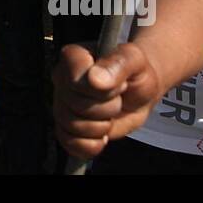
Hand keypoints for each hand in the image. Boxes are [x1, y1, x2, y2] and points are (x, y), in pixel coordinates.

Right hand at [53, 41, 159, 160]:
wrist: (140, 95)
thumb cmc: (135, 73)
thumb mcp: (135, 60)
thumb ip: (118, 63)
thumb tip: (95, 79)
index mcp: (74, 58)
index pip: (76, 79)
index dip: (102, 90)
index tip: (119, 85)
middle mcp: (62, 80)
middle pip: (76, 105)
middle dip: (106, 108)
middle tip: (117, 99)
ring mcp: (61, 104)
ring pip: (73, 126)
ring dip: (101, 127)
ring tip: (110, 115)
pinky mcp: (66, 127)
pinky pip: (70, 143)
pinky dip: (91, 145)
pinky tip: (102, 134)